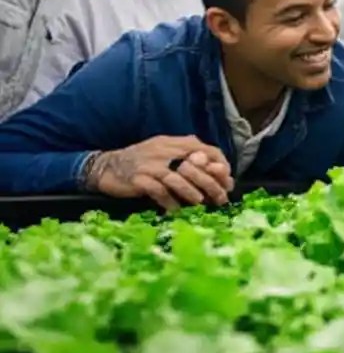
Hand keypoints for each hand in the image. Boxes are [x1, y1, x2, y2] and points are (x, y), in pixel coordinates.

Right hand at [86, 136, 233, 210]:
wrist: (106, 166)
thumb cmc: (143, 162)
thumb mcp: (168, 152)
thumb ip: (190, 157)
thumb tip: (218, 171)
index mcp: (176, 143)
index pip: (207, 150)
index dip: (220, 166)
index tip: (227, 182)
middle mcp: (165, 151)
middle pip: (195, 166)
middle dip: (211, 183)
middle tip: (220, 198)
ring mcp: (150, 165)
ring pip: (177, 178)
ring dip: (191, 192)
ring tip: (200, 202)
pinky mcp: (138, 179)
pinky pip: (158, 191)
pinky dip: (169, 201)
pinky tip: (176, 210)